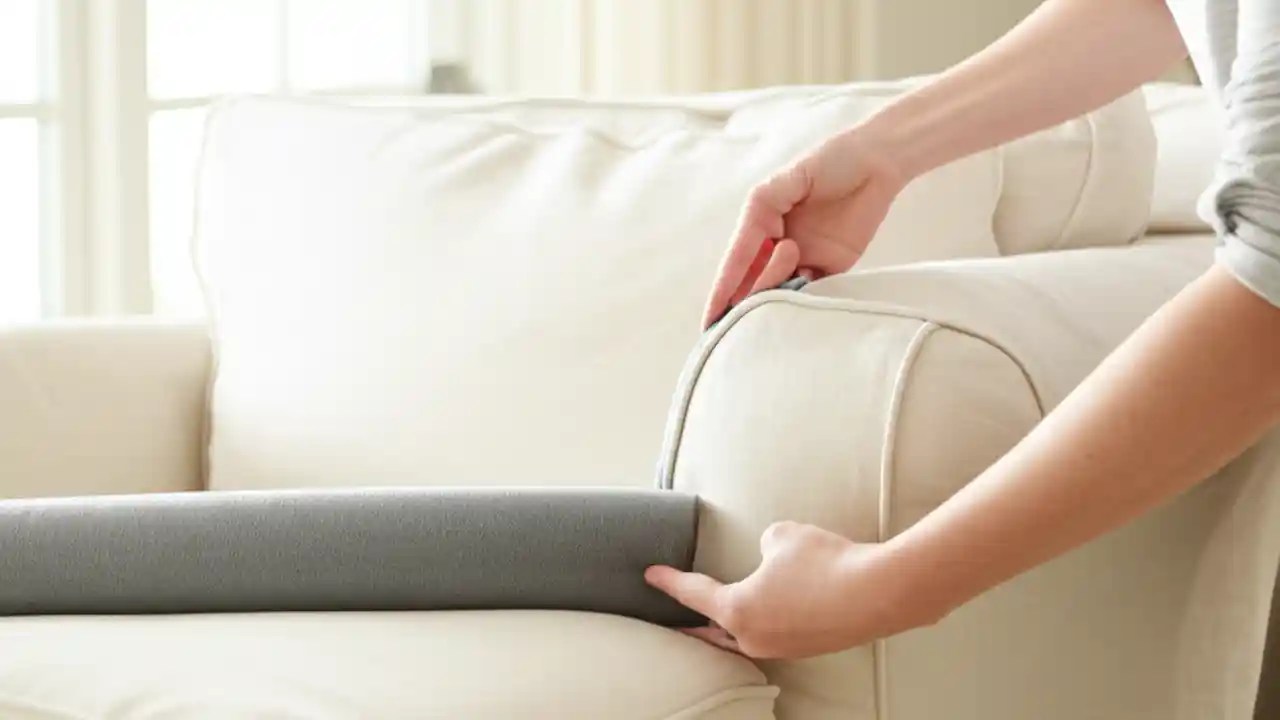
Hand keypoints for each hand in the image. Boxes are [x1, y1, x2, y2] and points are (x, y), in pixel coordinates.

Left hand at [646, 521, 939, 659]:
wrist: (879, 591)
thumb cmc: (824, 560)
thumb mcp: (783, 536)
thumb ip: (764, 544)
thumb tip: (770, 555)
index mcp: (737, 610)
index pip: (693, 593)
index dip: (669, 581)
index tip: (649, 575)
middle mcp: (756, 636)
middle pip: (713, 631)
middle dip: (694, 624)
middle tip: (676, 618)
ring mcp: (785, 647)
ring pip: (748, 637)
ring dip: (734, 626)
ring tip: (722, 617)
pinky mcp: (812, 646)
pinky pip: (778, 634)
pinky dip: (769, 623)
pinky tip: (777, 609)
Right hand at [702, 128, 907, 327]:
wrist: (879, 163)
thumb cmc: (834, 159)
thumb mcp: (790, 176)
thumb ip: (767, 204)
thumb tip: (749, 239)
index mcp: (762, 219)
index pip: (737, 259)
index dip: (723, 289)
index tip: (709, 319)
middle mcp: (778, 241)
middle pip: (754, 280)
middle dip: (751, 292)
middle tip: (771, 271)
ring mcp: (804, 256)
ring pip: (780, 289)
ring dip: (779, 291)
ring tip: (796, 253)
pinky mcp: (831, 266)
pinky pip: (811, 291)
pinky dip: (805, 298)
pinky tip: (804, 293)